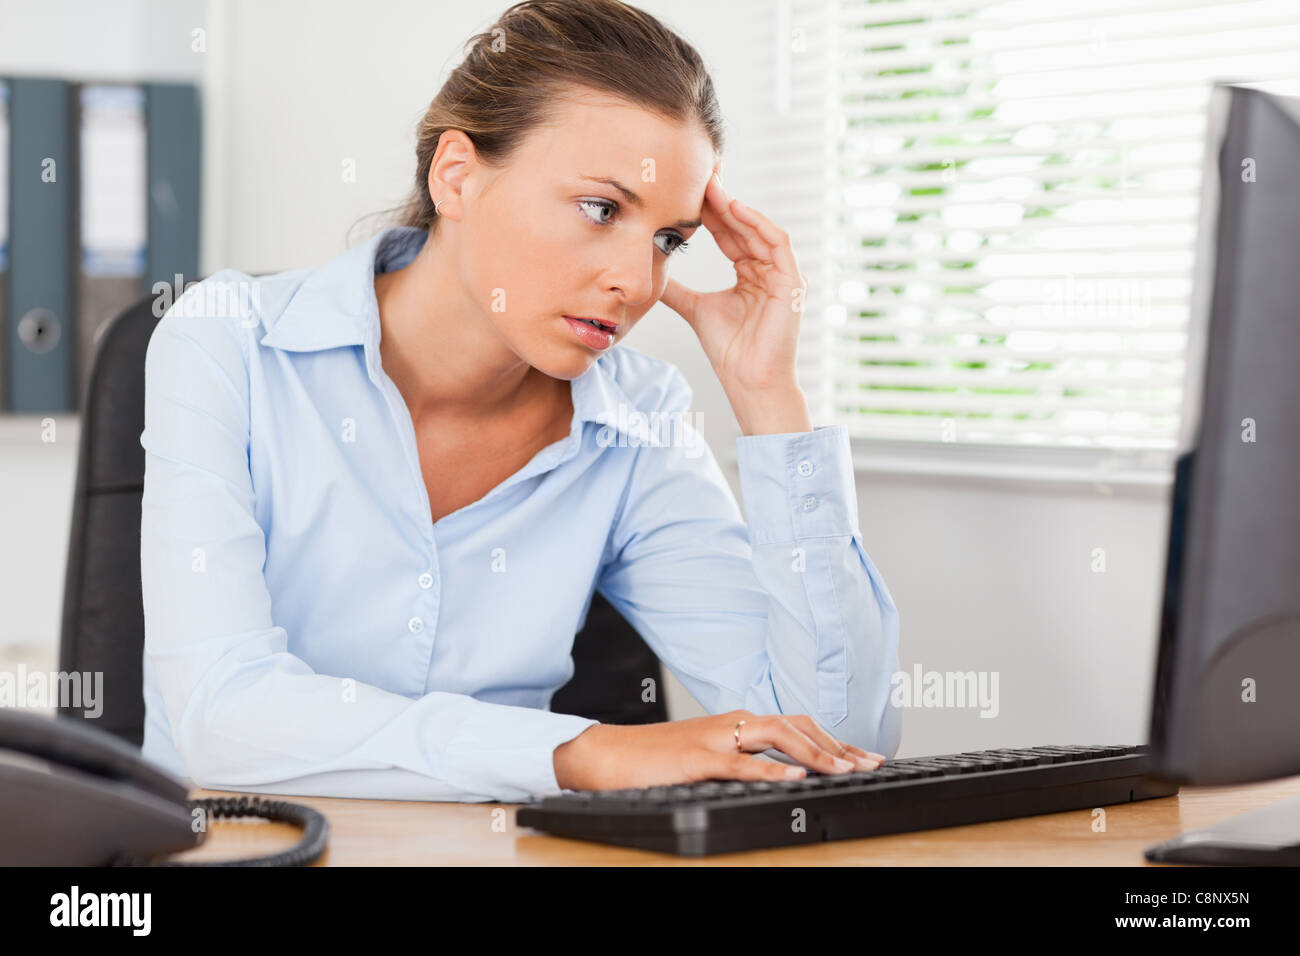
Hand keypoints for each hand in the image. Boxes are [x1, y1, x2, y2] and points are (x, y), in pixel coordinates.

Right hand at [552, 710, 885, 791]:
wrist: (604, 755)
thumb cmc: (653, 759)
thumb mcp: (706, 757)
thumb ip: (741, 760)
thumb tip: (781, 775)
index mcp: (736, 724)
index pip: (797, 725)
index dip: (834, 740)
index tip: (864, 756)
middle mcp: (732, 724)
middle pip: (797, 725)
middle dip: (838, 745)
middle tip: (871, 762)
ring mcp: (715, 739)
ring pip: (776, 736)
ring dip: (815, 753)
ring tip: (845, 769)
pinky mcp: (696, 758)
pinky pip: (740, 763)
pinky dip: (770, 769)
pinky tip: (794, 777)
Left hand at [658, 172, 807, 393]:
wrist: (749, 381)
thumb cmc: (730, 351)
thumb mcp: (695, 309)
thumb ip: (676, 289)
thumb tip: (650, 272)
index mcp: (749, 273)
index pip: (729, 234)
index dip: (710, 211)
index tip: (688, 189)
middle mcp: (768, 270)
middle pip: (743, 226)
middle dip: (721, 200)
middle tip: (699, 174)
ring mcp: (782, 275)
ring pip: (759, 229)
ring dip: (736, 207)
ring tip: (713, 186)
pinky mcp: (792, 282)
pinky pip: (777, 244)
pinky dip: (758, 224)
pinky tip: (736, 208)